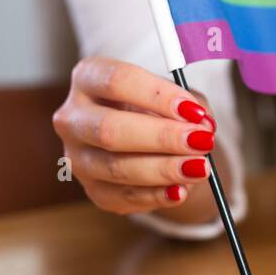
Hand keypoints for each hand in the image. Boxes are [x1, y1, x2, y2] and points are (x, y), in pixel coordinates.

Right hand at [52, 57, 220, 220]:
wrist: (151, 142)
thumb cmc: (159, 108)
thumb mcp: (175, 94)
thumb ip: (189, 105)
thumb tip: (202, 126)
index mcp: (88, 77)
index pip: (116, 81)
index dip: (157, 96)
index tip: (193, 110)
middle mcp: (72, 117)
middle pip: (109, 128)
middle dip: (161, 137)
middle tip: (201, 141)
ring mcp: (77, 157)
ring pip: (115, 167)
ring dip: (163, 169)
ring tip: (200, 167)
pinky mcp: (92, 189)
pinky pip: (123, 196)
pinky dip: (156, 195)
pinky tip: (181, 190)